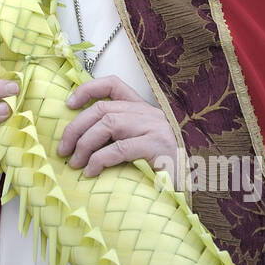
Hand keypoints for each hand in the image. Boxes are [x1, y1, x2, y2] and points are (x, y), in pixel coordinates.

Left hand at [57, 75, 177, 186]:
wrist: (202, 181)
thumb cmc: (167, 166)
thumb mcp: (143, 145)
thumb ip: (121, 137)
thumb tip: (83, 144)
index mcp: (144, 109)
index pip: (113, 84)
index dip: (87, 89)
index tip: (68, 104)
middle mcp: (149, 114)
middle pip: (102, 109)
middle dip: (76, 128)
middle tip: (63, 149)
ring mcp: (155, 129)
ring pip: (108, 125)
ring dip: (85, 144)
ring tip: (75, 163)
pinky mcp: (158, 148)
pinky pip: (120, 148)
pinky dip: (99, 160)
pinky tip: (91, 172)